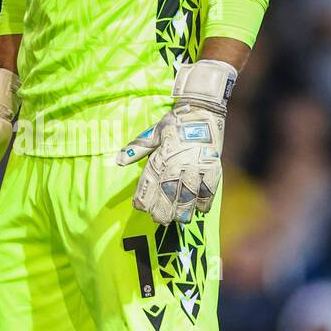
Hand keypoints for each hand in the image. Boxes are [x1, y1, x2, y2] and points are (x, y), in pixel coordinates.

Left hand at [115, 59, 235, 225]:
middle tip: (160, 219)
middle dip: (162, 213)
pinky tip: (199, 209)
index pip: (149, 188)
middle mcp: (177, 166)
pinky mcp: (212, 170)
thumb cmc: (176, 123)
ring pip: (187, 200)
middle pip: (167, 199)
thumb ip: (137, 149)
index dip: (143, 202)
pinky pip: (208, 193)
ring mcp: (196, 169)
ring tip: (177, 219)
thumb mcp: (154, 133)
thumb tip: (118, 160)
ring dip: (181, 213)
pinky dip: (203, 204)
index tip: (141, 208)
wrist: (204, 111)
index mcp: (161, 158)